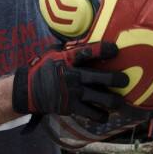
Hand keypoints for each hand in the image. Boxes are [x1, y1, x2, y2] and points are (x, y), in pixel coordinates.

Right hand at [12, 42, 129, 120]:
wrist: (27, 90)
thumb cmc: (44, 67)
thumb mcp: (54, 52)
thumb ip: (71, 48)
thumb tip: (89, 37)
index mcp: (68, 59)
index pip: (89, 52)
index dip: (104, 50)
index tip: (116, 50)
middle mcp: (74, 76)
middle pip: (104, 78)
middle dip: (119, 79)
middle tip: (125, 80)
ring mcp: (74, 93)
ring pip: (103, 99)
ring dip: (115, 101)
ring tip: (119, 101)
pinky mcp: (72, 108)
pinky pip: (93, 114)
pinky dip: (101, 116)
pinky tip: (104, 114)